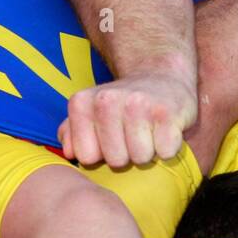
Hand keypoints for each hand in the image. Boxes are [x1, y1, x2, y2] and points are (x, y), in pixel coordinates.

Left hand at [59, 71, 196, 167]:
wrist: (161, 77)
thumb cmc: (121, 105)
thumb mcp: (90, 112)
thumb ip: (71, 132)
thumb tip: (69, 152)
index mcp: (82, 103)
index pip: (86, 157)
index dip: (100, 155)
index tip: (109, 140)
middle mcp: (106, 100)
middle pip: (115, 160)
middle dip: (126, 155)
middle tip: (132, 136)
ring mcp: (138, 104)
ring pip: (140, 158)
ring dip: (148, 152)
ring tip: (148, 133)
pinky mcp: (167, 112)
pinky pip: (165, 152)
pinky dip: (168, 148)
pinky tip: (164, 131)